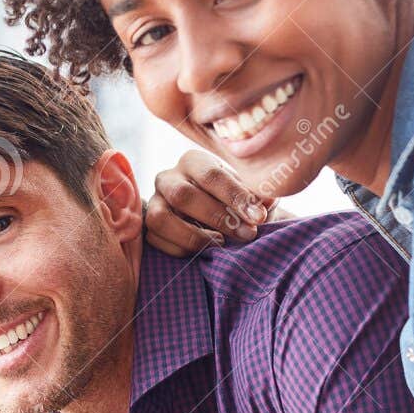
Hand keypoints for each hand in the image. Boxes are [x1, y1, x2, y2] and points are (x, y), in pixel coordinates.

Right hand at [144, 149, 279, 256]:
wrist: (220, 214)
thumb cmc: (235, 200)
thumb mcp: (250, 193)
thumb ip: (259, 197)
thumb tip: (265, 202)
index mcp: (194, 161)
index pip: (211, 175)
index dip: (235, 196)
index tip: (258, 217)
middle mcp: (168, 178)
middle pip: (183, 196)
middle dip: (217, 218)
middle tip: (246, 233)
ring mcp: (154, 202)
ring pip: (160, 219)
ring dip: (193, 236)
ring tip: (221, 243)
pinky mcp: (148, 226)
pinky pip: (156, 240)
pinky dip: (181, 249)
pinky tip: (205, 251)